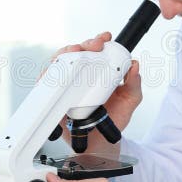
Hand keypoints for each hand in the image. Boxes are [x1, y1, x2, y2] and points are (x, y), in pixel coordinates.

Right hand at [47, 32, 142, 153]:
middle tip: (91, 46)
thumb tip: (135, 66)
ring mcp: (66, 86)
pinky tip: (53, 75)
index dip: (98, 41)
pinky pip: (45, 85)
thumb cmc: (113, 120)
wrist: (101, 143)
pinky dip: (46, 77)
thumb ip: (134, 85)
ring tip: (73, 54)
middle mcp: (80, 76)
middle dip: (82, 45)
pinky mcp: (54, 98)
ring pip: (58, 64)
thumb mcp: (129, 101)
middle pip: (74, 53)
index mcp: (97, 72)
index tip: (104, 38)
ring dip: (63, 56)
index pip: (94, 51)